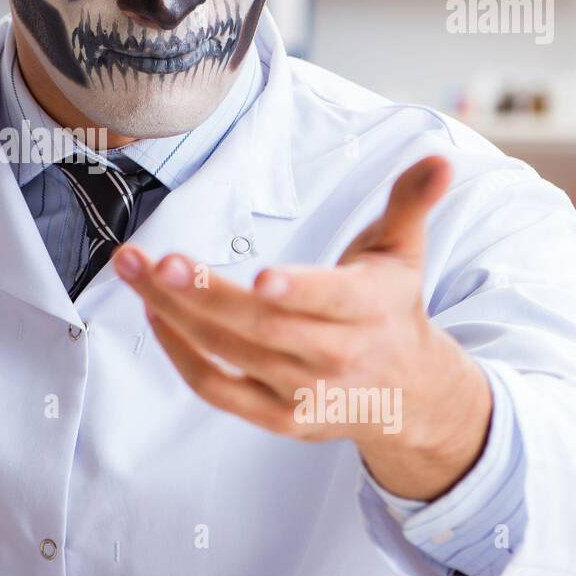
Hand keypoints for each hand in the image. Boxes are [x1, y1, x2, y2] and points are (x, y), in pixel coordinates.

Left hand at [112, 155, 492, 501]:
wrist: (407, 394)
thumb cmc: (390, 308)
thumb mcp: (404, 251)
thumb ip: (412, 201)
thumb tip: (441, 158)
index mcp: (371, 309)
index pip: (334, 301)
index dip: (300, 291)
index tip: (262, 277)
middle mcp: (336, 357)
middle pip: (262, 327)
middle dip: (204, 291)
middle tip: (155, 259)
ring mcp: (303, 393)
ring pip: (229, 354)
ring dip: (175, 312)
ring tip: (135, 270)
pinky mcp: (275, 417)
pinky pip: (217, 388)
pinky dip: (180, 353)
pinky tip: (153, 311)